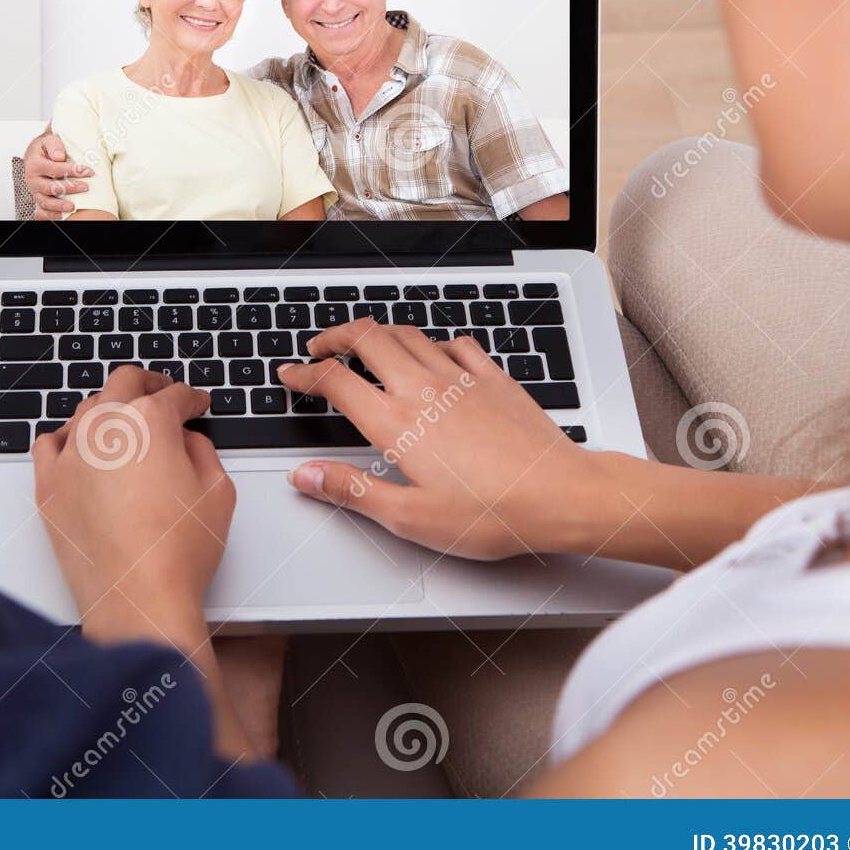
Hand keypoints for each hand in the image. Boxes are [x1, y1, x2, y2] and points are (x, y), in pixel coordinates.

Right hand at [24, 131, 92, 219]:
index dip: (72, 170)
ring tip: (73, 206)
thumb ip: (54, 145)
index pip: (54, 169)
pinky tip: (62, 215)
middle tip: (86, 187)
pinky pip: (41, 212)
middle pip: (50, 187)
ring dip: (59, 205)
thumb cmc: (46, 148)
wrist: (37, 155)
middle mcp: (32, 180)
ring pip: (45, 202)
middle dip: (69, 188)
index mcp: (34, 164)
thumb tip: (59, 157)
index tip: (88, 171)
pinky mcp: (38, 200)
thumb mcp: (49, 140)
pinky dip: (50, 215)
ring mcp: (35, 192)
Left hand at [33, 367, 233, 624]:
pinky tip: (81, 449)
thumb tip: (186, 440)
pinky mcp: (48, 485)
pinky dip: (67, 439)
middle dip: (150, 384)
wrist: (137, 599)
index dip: (192, 398)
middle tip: (164, 395)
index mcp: (149, 422)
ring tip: (124, 423)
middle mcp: (104, 428)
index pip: (174, 395)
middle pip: (125, 382)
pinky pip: (49, 444)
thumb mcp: (219, 492)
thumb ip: (204, 450)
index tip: (196, 404)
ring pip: (87, 409)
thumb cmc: (178, 553)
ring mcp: (70, 455)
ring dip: (110, 409)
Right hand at [278, 320, 597, 559]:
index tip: (289, 375)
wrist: (560, 495)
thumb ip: (351, 491)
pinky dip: (432, 341)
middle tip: (319, 347)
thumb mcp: (409, 517)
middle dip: (334, 335)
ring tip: (365, 345)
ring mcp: (461, 379)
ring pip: (408, 333)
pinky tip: (433, 353)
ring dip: (378, 333)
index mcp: (396, 423)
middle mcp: (424, 390)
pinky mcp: (494, 379)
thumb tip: (306, 476)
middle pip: (367, 337)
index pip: (335, 381)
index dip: (303, 373)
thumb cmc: (491, 514)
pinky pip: (455, 342)